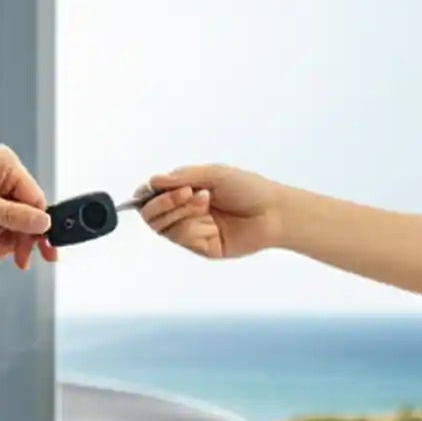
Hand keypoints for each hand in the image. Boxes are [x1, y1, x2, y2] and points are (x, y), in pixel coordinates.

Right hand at [138, 164, 290, 258]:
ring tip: (205, 199)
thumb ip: (181, 177)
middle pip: (152, 214)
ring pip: (163, 226)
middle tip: (186, 192)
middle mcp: (186, 212)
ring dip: (180, 210)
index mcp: (186, 193)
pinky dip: (190, 226)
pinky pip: (181, 239)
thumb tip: (153, 181)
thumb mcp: (214, 173)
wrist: (274, 212)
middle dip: (164, 201)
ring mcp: (193, 231)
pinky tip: (210, 218)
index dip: (147, 194)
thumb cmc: (249, 189)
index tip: (152, 187)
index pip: (153, 196)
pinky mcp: (201, 247)